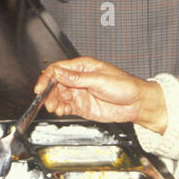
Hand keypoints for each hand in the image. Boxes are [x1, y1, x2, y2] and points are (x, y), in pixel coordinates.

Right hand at [34, 56, 167, 132]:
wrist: (137, 104)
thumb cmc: (124, 86)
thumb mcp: (99, 79)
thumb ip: (77, 78)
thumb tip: (58, 73)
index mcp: (83, 67)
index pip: (58, 69)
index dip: (47, 78)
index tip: (41, 88)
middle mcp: (79, 79)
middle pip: (55, 84)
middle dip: (49, 93)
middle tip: (47, 102)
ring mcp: (80, 93)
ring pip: (59, 96)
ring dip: (54, 102)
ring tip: (55, 108)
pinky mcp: (82, 106)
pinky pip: (67, 107)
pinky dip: (61, 109)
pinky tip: (62, 111)